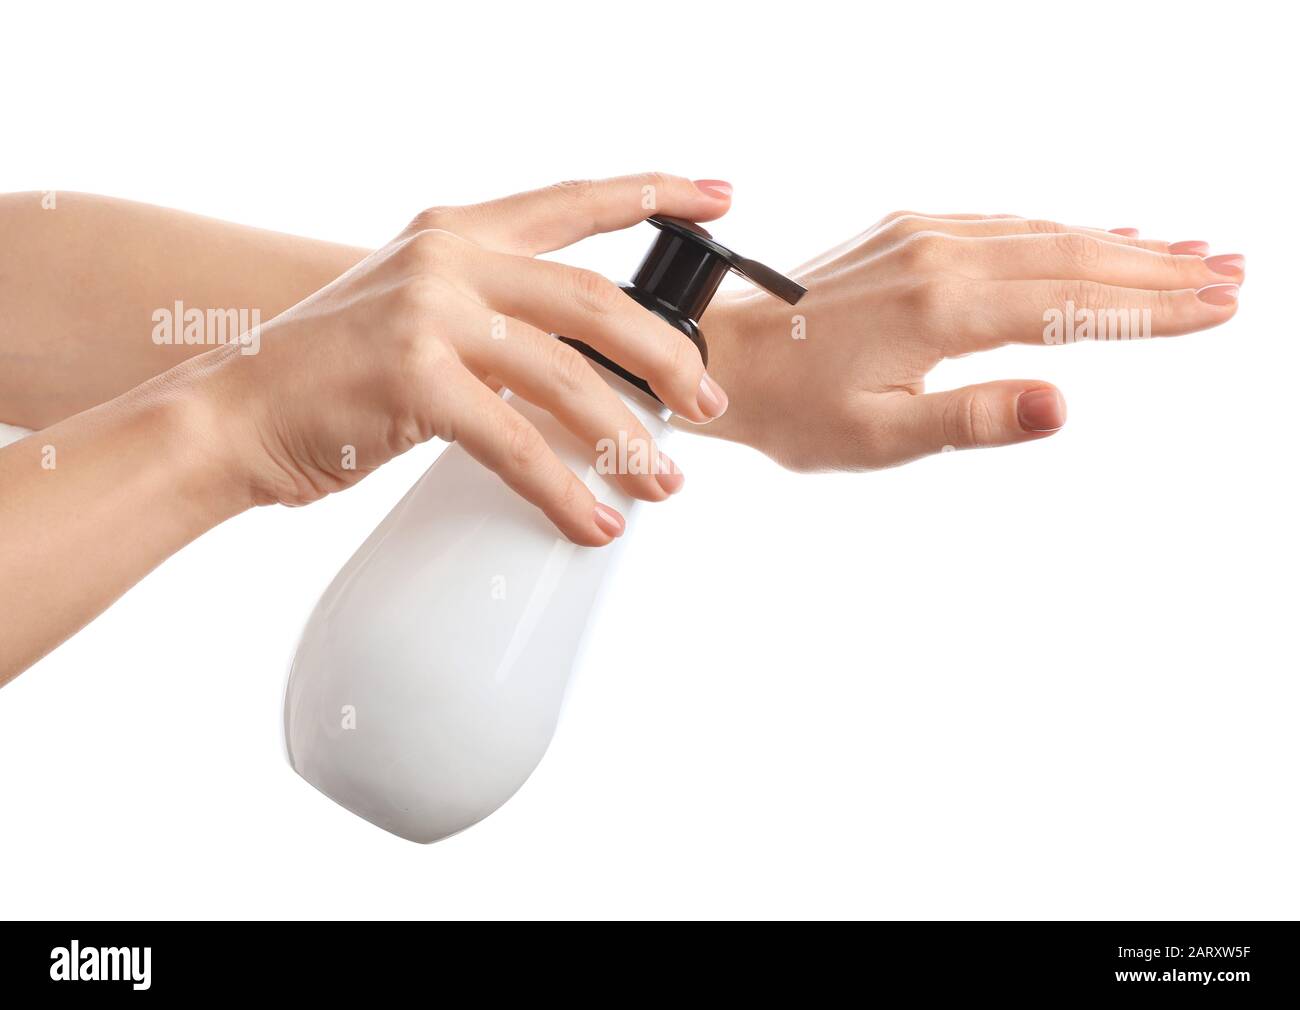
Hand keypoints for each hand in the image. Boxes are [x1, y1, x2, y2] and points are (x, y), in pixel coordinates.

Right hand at [194, 173, 734, 544]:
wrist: (235, 413)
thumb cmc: (330, 375)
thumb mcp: (414, 313)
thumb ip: (490, 316)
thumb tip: (585, 373)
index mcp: (457, 231)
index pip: (573, 201)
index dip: (654, 194)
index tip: (720, 197)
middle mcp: (449, 256)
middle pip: (596, 300)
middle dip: (668, 358)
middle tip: (708, 404)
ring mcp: (429, 312)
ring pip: (569, 377)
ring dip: (629, 439)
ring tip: (663, 483)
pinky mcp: (414, 377)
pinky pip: (517, 443)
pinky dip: (563, 491)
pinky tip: (591, 523)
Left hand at [698, 213, 1243, 469]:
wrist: (725, 354)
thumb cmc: (795, 410)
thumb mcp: (879, 438)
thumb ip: (973, 420)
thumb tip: (1060, 404)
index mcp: (942, 310)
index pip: (1074, 306)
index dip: (1151, 310)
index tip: (1219, 308)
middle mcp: (940, 256)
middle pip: (1074, 254)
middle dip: (1158, 268)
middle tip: (1232, 275)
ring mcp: (924, 235)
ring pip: (1046, 232)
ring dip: (1122, 241)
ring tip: (1190, 252)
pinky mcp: (909, 230)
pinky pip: (1006, 223)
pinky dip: (1064, 230)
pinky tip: (1099, 233)